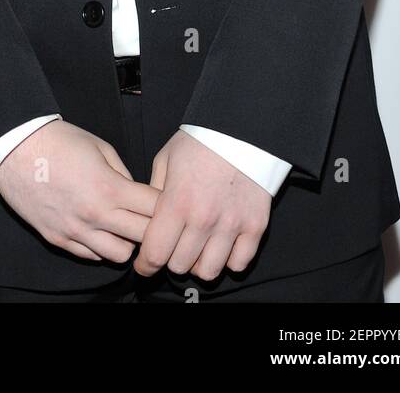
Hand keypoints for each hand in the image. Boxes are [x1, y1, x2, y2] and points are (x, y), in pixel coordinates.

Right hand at [0, 119, 161, 262]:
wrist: (16, 149)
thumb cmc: (58, 141)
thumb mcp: (100, 146)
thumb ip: (123, 173)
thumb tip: (135, 192)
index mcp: (109, 188)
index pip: (155, 210)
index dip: (166, 206)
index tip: (167, 202)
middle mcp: (95, 215)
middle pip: (144, 238)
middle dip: (153, 228)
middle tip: (150, 218)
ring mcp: (75, 231)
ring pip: (119, 255)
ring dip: (127, 242)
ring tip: (122, 226)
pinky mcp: (58, 239)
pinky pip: (91, 256)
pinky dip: (101, 247)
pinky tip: (99, 230)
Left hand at [133, 129, 270, 280]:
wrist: (241, 129)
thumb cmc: (201, 141)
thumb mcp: (165, 159)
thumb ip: (153, 193)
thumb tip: (147, 220)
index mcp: (177, 202)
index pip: (155, 253)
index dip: (146, 265)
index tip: (145, 264)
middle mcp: (204, 218)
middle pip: (179, 266)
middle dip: (170, 260)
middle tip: (171, 248)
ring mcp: (231, 224)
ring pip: (208, 271)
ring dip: (198, 265)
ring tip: (196, 250)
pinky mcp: (255, 226)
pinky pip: (238, 263)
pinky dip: (228, 261)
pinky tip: (220, 246)